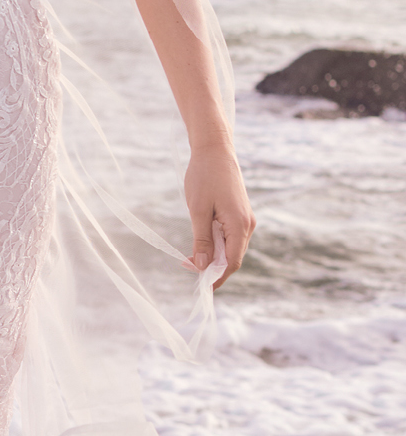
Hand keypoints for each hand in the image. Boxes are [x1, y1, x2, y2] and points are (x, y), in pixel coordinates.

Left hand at [184, 143, 254, 285]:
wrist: (214, 149)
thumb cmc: (204, 176)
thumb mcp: (198, 210)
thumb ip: (202, 240)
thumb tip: (202, 266)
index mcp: (240, 225)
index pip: (232, 262)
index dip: (217, 277)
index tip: (200, 286)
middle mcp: (247, 224)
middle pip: (233, 257)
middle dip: (212, 267)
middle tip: (187, 267)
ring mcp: (245, 218)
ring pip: (231, 247)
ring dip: (213, 256)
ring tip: (189, 257)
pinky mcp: (239, 213)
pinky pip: (230, 236)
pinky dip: (216, 243)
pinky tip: (201, 243)